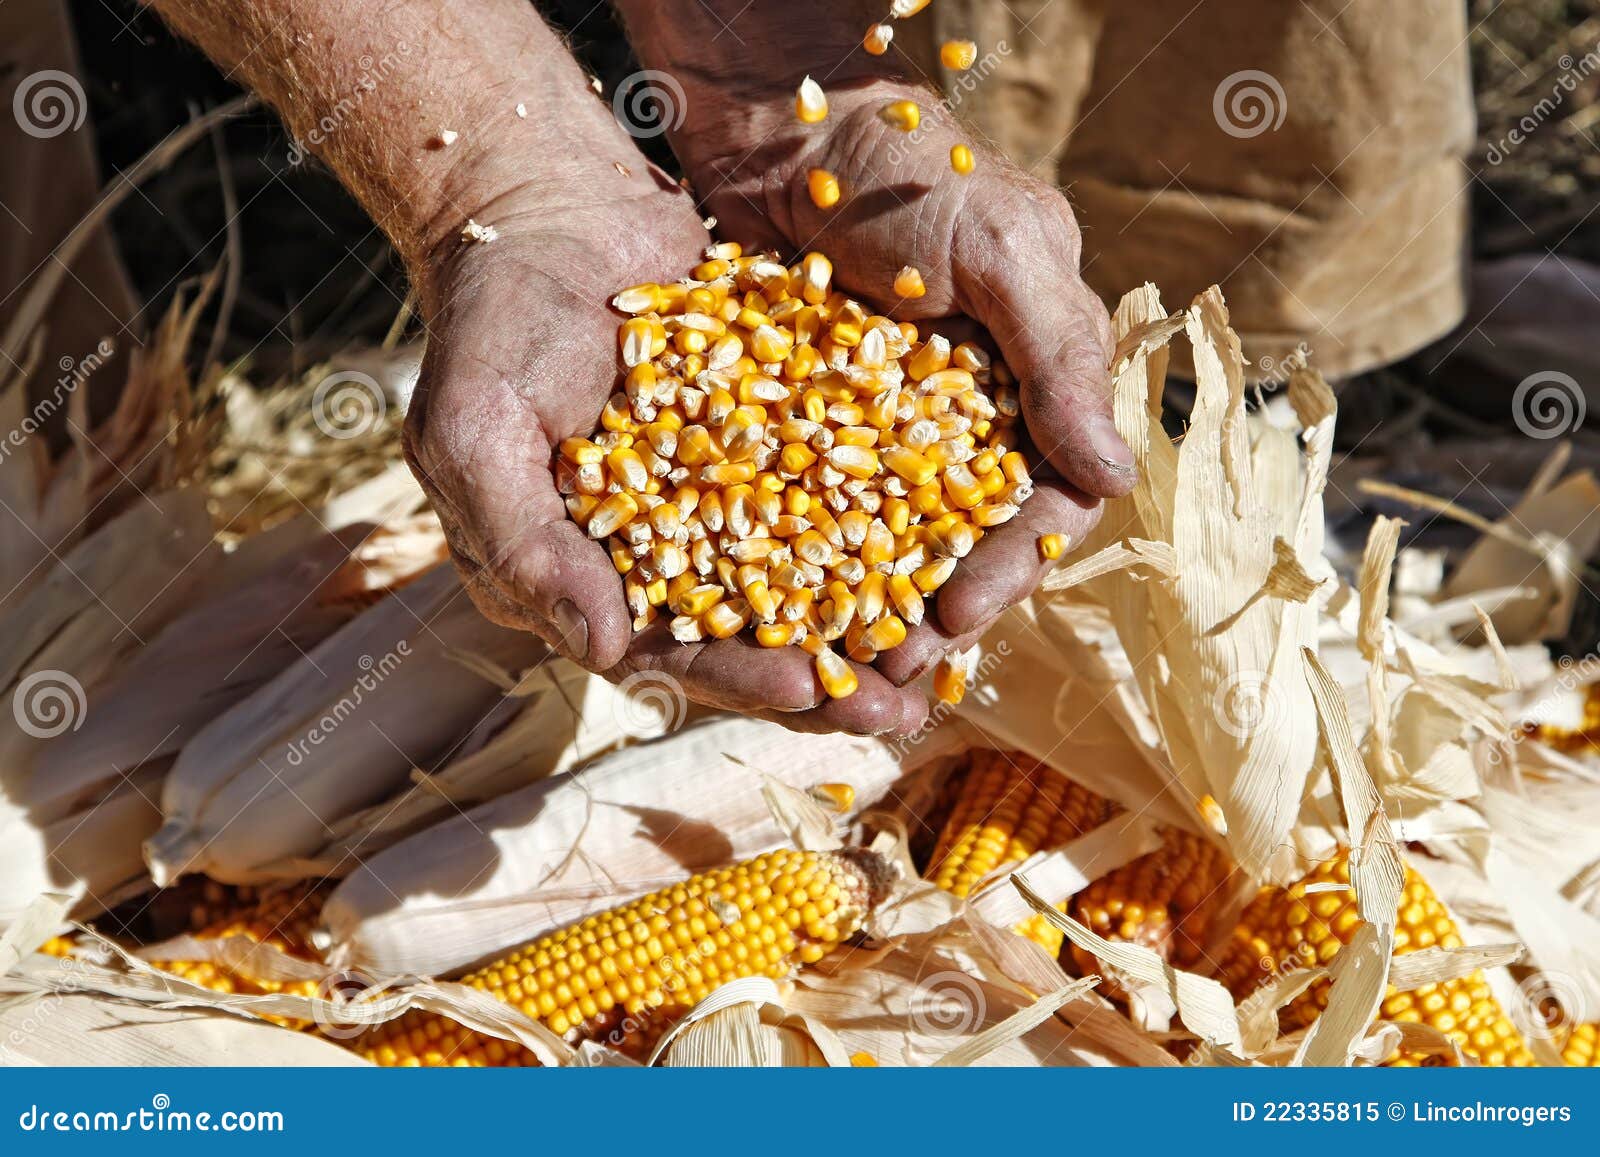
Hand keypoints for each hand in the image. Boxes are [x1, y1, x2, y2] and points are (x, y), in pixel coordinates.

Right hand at [405, 162, 930, 736]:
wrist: (551, 203)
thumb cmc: (493, 320)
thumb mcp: (478, 434)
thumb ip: (527, 544)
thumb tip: (599, 649)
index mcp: (579, 572)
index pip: (664, 649)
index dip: (736, 676)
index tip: (808, 688)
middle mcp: (656, 549)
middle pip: (748, 632)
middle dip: (823, 672)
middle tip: (901, 707)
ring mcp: (716, 494)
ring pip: (801, 573)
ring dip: (868, 613)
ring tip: (942, 644)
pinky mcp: (764, 438)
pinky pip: (829, 487)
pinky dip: (882, 517)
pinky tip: (946, 537)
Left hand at [674, 75, 1130, 684]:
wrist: (790, 126)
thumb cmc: (914, 169)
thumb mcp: (1005, 248)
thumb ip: (1057, 356)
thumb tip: (1117, 476)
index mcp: (1032, 391)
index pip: (1043, 505)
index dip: (1009, 569)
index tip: (957, 614)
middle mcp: (965, 424)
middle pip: (965, 543)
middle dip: (934, 611)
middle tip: (887, 670)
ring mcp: (884, 432)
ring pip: (888, 542)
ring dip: (867, 606)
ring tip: (830, 663)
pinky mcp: (809, 427)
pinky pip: (811, 506)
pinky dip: (797, 556)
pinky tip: (765, 604)